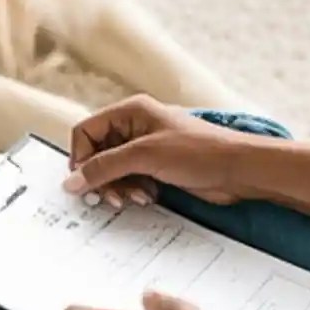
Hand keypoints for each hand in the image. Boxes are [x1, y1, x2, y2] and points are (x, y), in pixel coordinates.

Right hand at [62, 94, 251, 206]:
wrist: (238, 170)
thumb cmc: (198, 152)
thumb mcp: (145, 156)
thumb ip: (105, 167)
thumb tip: (72, 181)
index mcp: (130, 112)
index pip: (86, 131)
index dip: (81, 158)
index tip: (85, 183)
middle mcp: (134, 127)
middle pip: (98, 154)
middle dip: (103, 177)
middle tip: (111, 198)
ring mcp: (146, 148)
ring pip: (113, 170)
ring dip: (119, 187)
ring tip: (136, 198)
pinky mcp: (156, 167)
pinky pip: (130, 179)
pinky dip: (133, 190)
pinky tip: (148, 197)